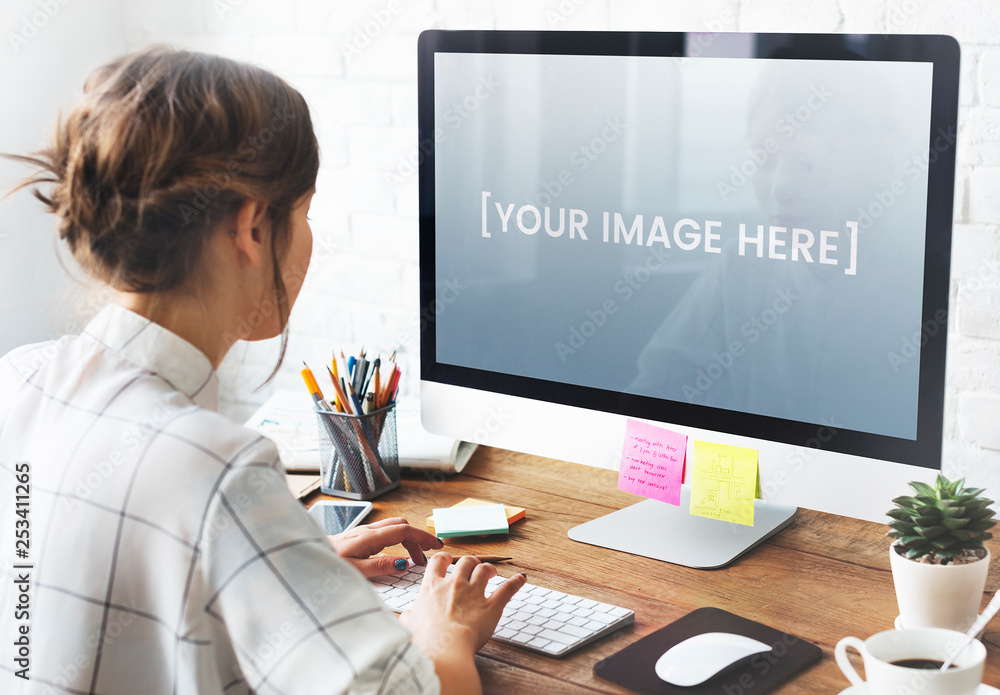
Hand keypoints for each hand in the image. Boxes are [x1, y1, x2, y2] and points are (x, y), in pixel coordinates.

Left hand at [328, 517, 443, 577]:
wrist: (308, 557)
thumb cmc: (328, 564)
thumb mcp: (355, 571)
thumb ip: (380, 566)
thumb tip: (403, 563)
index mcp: (369, 537)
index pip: (404, 530)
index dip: (422, 537)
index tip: (436, 546)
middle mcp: (368, 531)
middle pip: (402, 526)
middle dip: (418, 538)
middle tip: (426, 557)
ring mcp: (364, 531)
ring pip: (394, 527)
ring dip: (409, 538)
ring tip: (415, 558)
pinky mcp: (360, 536)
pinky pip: (385, 532)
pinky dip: (398, 539)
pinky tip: (397, 554)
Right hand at [400, 553, 527, 658]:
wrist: (443, 647)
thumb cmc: (425, 639)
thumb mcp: (409, 625)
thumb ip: (409, 617)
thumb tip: (406, 617)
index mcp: (432, 587)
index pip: (438, 562)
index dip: (445, 558)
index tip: (448, 560)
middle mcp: (454, 584)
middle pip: (465, 561)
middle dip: (470, 562)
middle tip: (473, 567)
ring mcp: (474, 593)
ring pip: (484, 569)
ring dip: (489, 569)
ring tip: (492, 572)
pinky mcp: (491, 606)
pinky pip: (506, 590)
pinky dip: (516, 583)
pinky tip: (521, 579)